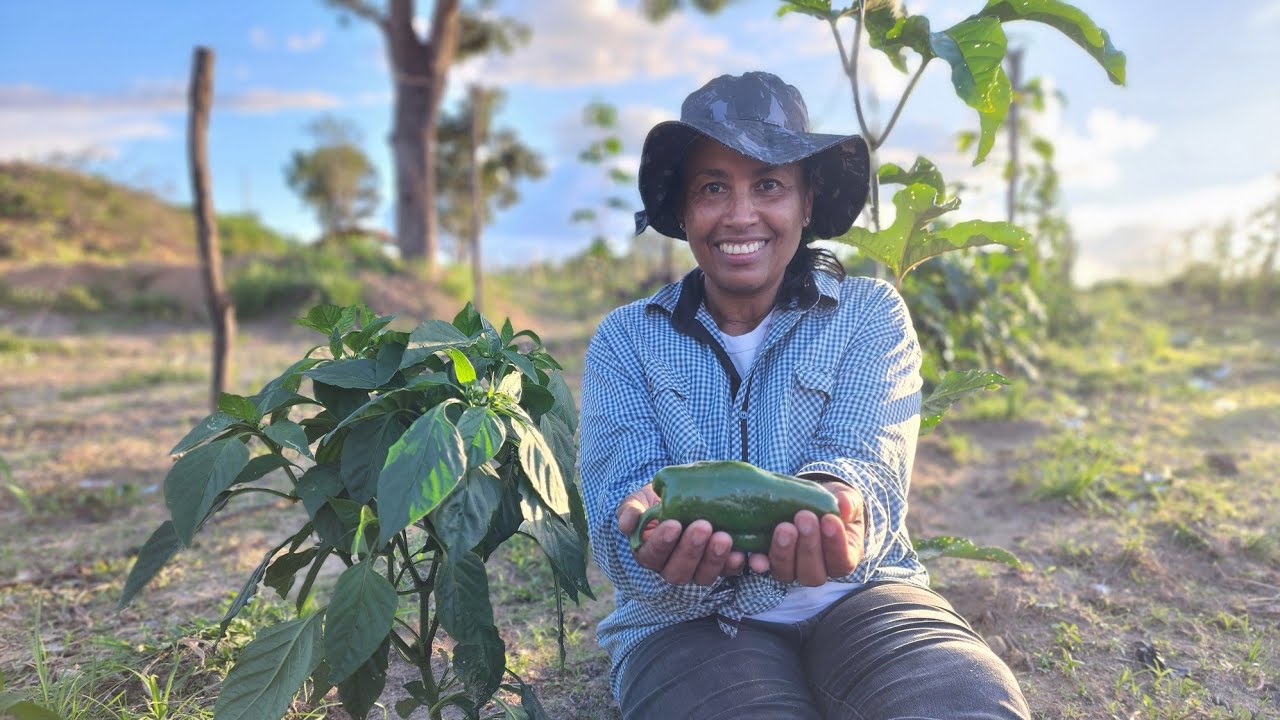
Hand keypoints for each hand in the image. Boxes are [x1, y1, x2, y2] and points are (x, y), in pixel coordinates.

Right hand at [617, 484, 747, 585]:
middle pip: (678, 571)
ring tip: (724, 537)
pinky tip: (741, 553)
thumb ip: (630, 509)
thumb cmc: (657, 499)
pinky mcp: (719, 567)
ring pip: (703, 576)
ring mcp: (697, 570)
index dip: (661, 543)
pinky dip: (734, 565)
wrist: (684, 496)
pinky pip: (728, 573)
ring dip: (714, 559)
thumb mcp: (640, 500)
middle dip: (691, 550)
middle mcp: (671, 567)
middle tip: (703, 526)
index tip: (674, 524)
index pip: (651, 555)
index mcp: (649, 553)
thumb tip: (625, 524)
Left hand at [750, 482, 864, 585]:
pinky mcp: (771, 562)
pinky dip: (759, 561)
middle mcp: (817, 570)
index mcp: (842, 559)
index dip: (836, 544)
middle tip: (804, 517)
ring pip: (787, 573)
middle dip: (808, 546)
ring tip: (784, 527)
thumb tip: (844, 506)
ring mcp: (792, 569)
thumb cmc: (834, 506)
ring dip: (784, 552)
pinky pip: (764, 566)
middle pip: (813, 573)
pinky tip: (756, 555)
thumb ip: (849, 503)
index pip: (842, 560)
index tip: (830, 520)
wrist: (811, 504)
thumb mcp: (847, 500)